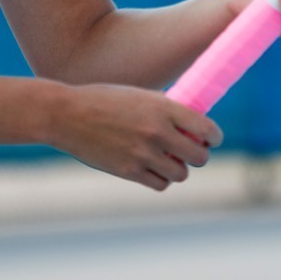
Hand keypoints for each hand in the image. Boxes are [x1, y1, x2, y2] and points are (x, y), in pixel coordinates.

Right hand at [52, 84, 223, 191]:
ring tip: (167, 159)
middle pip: (199, 157)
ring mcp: (144, 154)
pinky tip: (152, 168)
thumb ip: (166, 109)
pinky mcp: (129, 171)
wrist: (67, 114)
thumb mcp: (139, 95)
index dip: (213, 137)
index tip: (211, 139)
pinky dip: (161, 178)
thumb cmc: (103, 100)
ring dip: (178, 168)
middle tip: (190, 151)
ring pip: (181, 174)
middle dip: (198, 155)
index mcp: (164, 107)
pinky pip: (161, 184)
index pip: (206, 129)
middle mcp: (158, 132)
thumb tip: (192, 123)